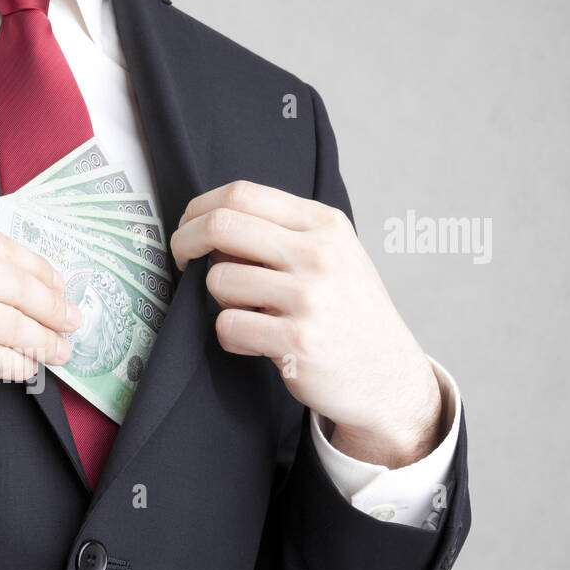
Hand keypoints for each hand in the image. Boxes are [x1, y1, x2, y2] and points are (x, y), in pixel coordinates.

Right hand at [0, 196, 79, 438]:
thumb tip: (11, 273)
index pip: (1, 246)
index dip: (39, 269)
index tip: (58, 282)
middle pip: (17, 285)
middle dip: (53, 307)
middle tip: (71, 318)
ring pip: (15, 324)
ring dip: (45, 341)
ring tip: (59, 348)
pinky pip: (1, 358)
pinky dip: (21, 364)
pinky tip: (27, 366)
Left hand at [171, 181, 443, 467]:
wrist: (388, 376)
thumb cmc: (346, 313)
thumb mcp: (332, 255)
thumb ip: (279, 233)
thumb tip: (208, 224)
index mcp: (324, 224)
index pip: (241, 193)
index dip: (199, 210)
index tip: (187, 231)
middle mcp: (319, 253)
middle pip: (221, 226)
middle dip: (184, 244)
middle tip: (182, 264)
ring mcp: (310, 296)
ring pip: (219, 280)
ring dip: (220, 301)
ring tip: (251, 314)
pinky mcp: (297, 339)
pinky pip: (227, 326)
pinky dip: (231, 337)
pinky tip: (258, 343)